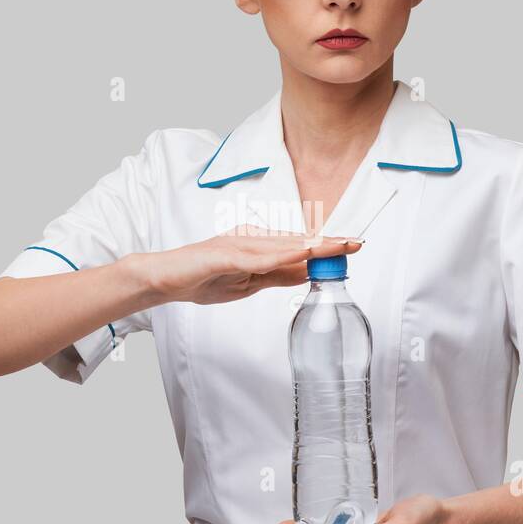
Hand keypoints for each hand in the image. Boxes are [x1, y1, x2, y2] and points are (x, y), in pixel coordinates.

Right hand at [138, 223, 362, 305]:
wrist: (165, 280)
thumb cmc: (203, 280)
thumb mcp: (249, 283)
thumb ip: (276, 276)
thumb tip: (306, 274)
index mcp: (258, 247)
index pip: (298, 248)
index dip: (326, 247)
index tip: (352, 247)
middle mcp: (251, 240)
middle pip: (296, 241)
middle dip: (327, 243)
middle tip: (357, 242)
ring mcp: (237, 245)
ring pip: (282, 245)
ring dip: (311, 245)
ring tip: (336, 245)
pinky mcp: (223, 254)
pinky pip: (256, 256)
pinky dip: (280, 255)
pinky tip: (299, 254)